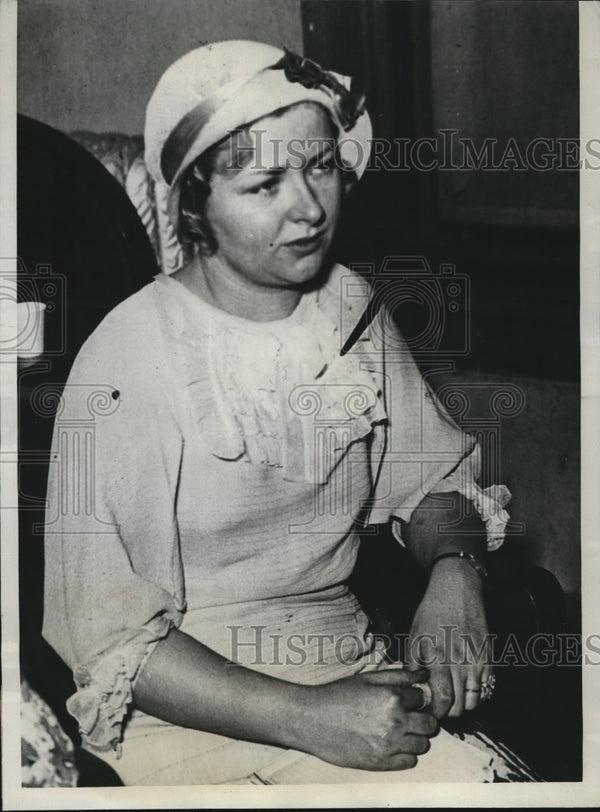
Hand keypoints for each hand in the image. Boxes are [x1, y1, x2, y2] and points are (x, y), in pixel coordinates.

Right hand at [297, 667, 437, 770]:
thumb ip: (400, 676)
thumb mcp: (368, 679)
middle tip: (406, 716)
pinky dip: (405, 754)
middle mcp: (395, 722)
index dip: (415, 699)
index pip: (423, 699)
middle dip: (421, 719)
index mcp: (392, 697)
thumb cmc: (339, 695)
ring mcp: (389, 745)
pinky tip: (390, 744)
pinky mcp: (382, 763)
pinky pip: (410, 762)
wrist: (311, 720)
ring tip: (396, 731)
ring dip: (414, 737)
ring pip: (423, 744)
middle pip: (429, 724)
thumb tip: (425, 676)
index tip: (405, 701)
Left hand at [407, 558, 492, 718]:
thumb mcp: (415, 635)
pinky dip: (476, 693)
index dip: (435, 712)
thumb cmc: (432, 612)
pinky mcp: (488, 658)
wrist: (457, 590)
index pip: (442, 700)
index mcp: (439, 658)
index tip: (429, 711)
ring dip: (462, 704)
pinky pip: (486, 688)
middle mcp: (461, 663)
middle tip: (439, 706)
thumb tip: (412, 687)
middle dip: (447, 711)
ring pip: (474, 701)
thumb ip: (412, 664)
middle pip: (459, 706)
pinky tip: (464, 685)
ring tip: (452, 697)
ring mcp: (477, 662)